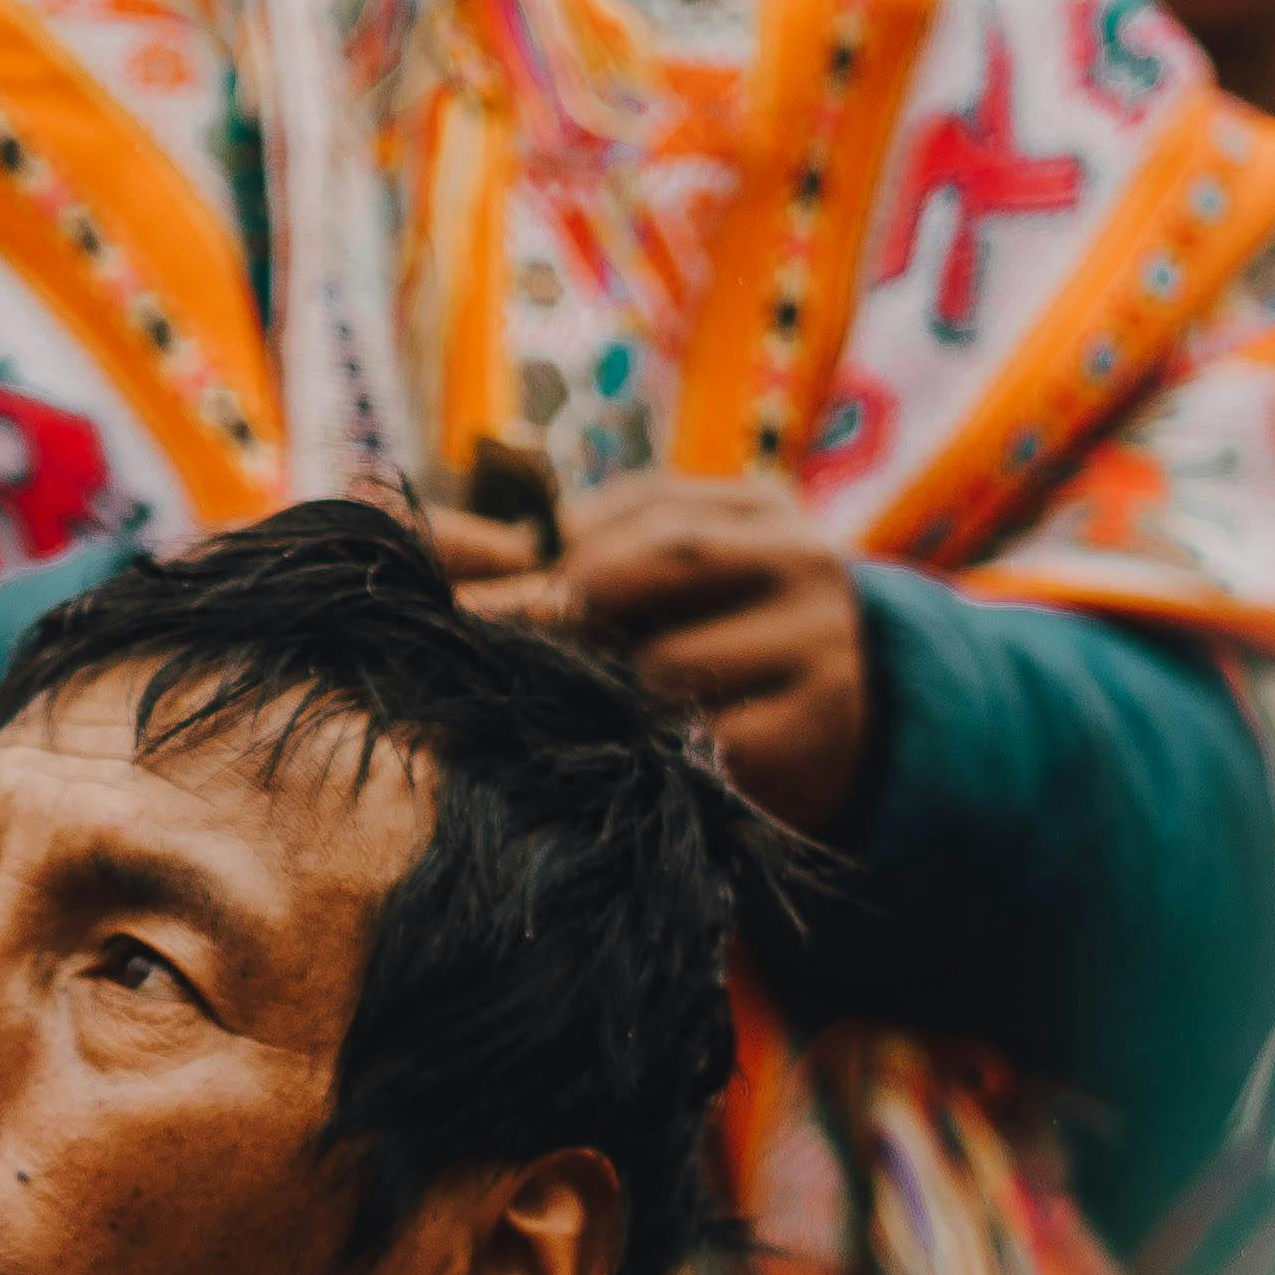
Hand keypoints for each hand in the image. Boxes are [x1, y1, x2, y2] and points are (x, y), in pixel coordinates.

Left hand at [433, 472, 873, 836]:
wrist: (853, 743)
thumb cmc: (718, 658)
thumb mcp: (662, 590)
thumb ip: (564, 558)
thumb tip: (420, 539)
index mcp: (754, 509)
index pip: (635, 509)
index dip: (540, 547)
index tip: (452, 593)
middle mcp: (798, 557)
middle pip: (652, 565)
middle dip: (549, 608)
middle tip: (467, 652)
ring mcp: (818, 639)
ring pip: (666, 662)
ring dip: (590, 694)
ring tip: (525, 718)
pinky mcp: (816, 727)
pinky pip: (704, 743)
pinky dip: (642, 756)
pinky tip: (603, 766)